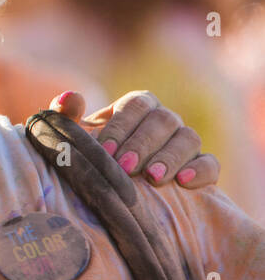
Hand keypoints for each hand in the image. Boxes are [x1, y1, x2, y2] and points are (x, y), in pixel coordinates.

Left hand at [49, 90, 217, 188]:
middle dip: (143, 144)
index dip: (122, 127)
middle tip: (125, 167)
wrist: (111, 182)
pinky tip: (184, 182)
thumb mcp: (75, 137)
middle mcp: (164, 119)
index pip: (136, 105)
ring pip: (188, 139)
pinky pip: (211, 163)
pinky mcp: (201, 165)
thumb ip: (68, 116)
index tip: (106, 151)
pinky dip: (201, 170)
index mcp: (137, 106)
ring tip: (153, 178)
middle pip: (163, 121)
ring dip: (170, 158)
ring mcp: (185, 141)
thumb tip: (70, 97)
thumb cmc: (91, 154)